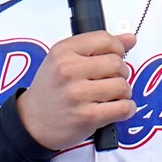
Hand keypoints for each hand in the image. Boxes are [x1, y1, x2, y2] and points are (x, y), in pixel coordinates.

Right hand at [15, 31, 137, 150]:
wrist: (31, 122)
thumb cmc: (50, 91)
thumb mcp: (64, 60)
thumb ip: (98, 47)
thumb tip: (130, 38)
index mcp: (63, 52)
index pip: (105, 40)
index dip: (117, 49)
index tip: (115, 57)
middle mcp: (69, 70)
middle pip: (117, 64)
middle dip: (121, 73)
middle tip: (110, 80)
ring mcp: (77, 94)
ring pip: (122, 86)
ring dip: (123, 93)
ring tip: (110, 96)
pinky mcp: (87, 116)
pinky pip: (123, 108)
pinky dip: (126, 109)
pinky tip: (116, 108)